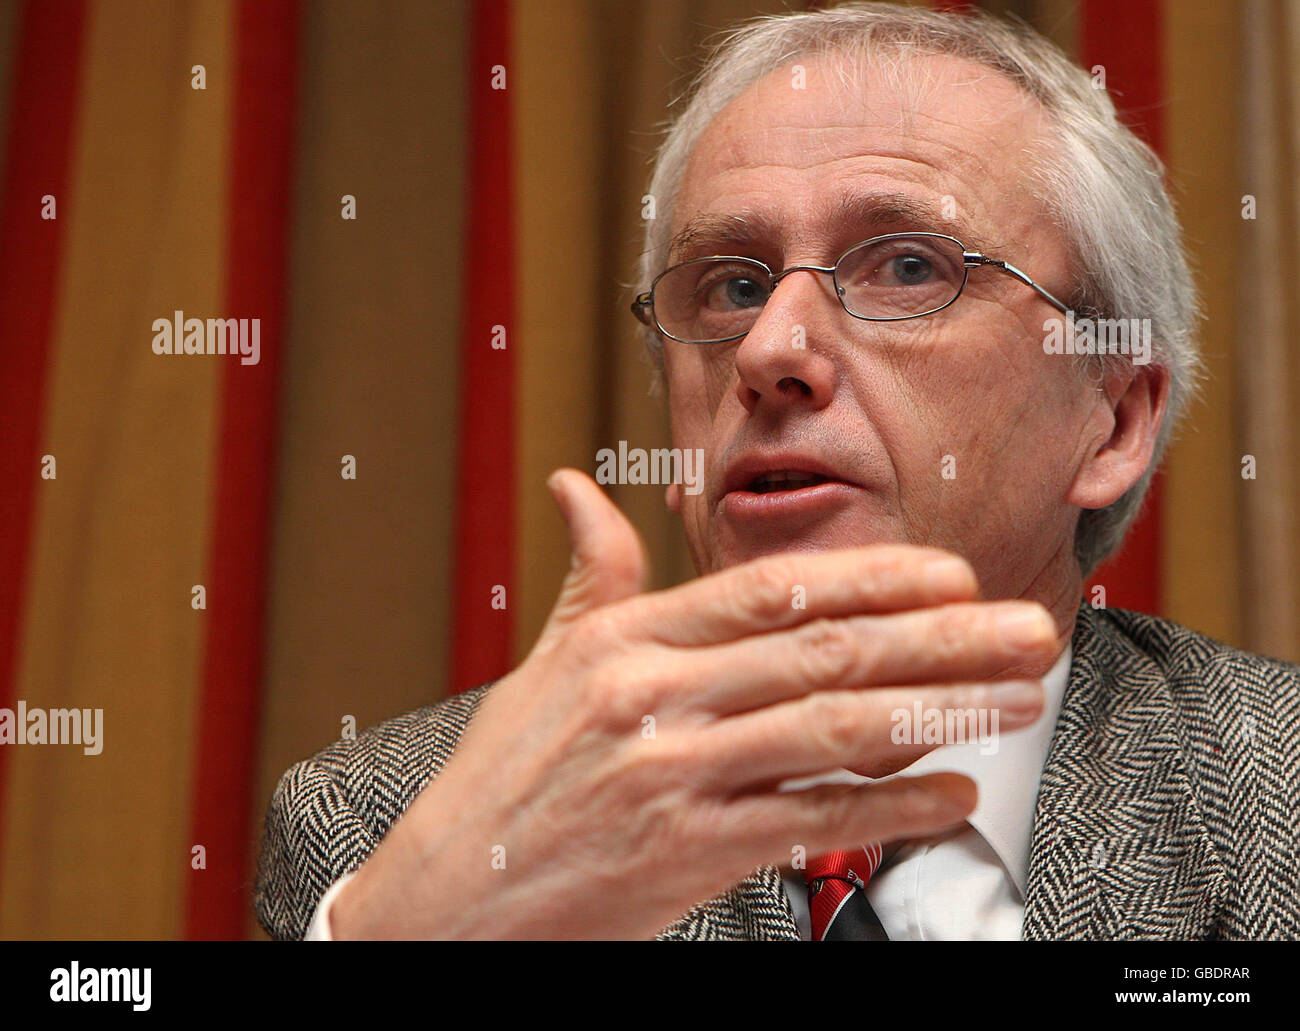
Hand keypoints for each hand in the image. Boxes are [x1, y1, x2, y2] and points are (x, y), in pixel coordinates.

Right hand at [331, 468, 1054, 938]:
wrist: (450, 898)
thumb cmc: (501, 776)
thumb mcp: (543, 662)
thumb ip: (588, 575)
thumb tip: (575, 487)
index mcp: (625, 643)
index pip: (769, 591)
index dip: (872, 577)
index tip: (951, 571)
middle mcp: (654, 701)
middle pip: (825, 654)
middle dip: (942, 637)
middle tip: (1029, 628)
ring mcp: (673, 780)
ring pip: (832, 733)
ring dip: (941, 713)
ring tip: (1019, 698)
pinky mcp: (686, 856)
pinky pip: (809, 824)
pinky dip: (890, 810)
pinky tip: (954, 796)